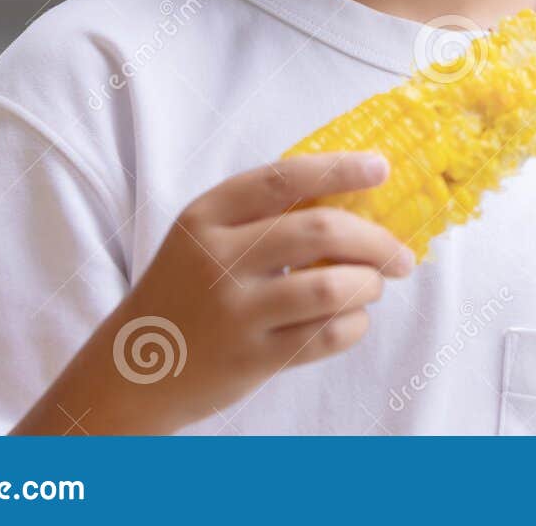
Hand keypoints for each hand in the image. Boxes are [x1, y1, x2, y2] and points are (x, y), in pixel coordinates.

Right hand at [14, 152, 413, 434]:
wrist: (133, 368)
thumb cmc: (186, 289)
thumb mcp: (204, 236)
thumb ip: (263, 213)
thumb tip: (356, 193)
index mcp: (207, 216)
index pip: (286, 177)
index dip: (341, 169)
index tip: (382, 167)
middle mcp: (217, 259)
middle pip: (321, 231)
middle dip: (376, 240)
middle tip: (402, 254)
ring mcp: (233, 313)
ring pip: (332, 289)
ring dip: (369, 285)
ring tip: (374, 287)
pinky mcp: (250, 360)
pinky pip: (326, 337)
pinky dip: (354, 325)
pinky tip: (352, 320)